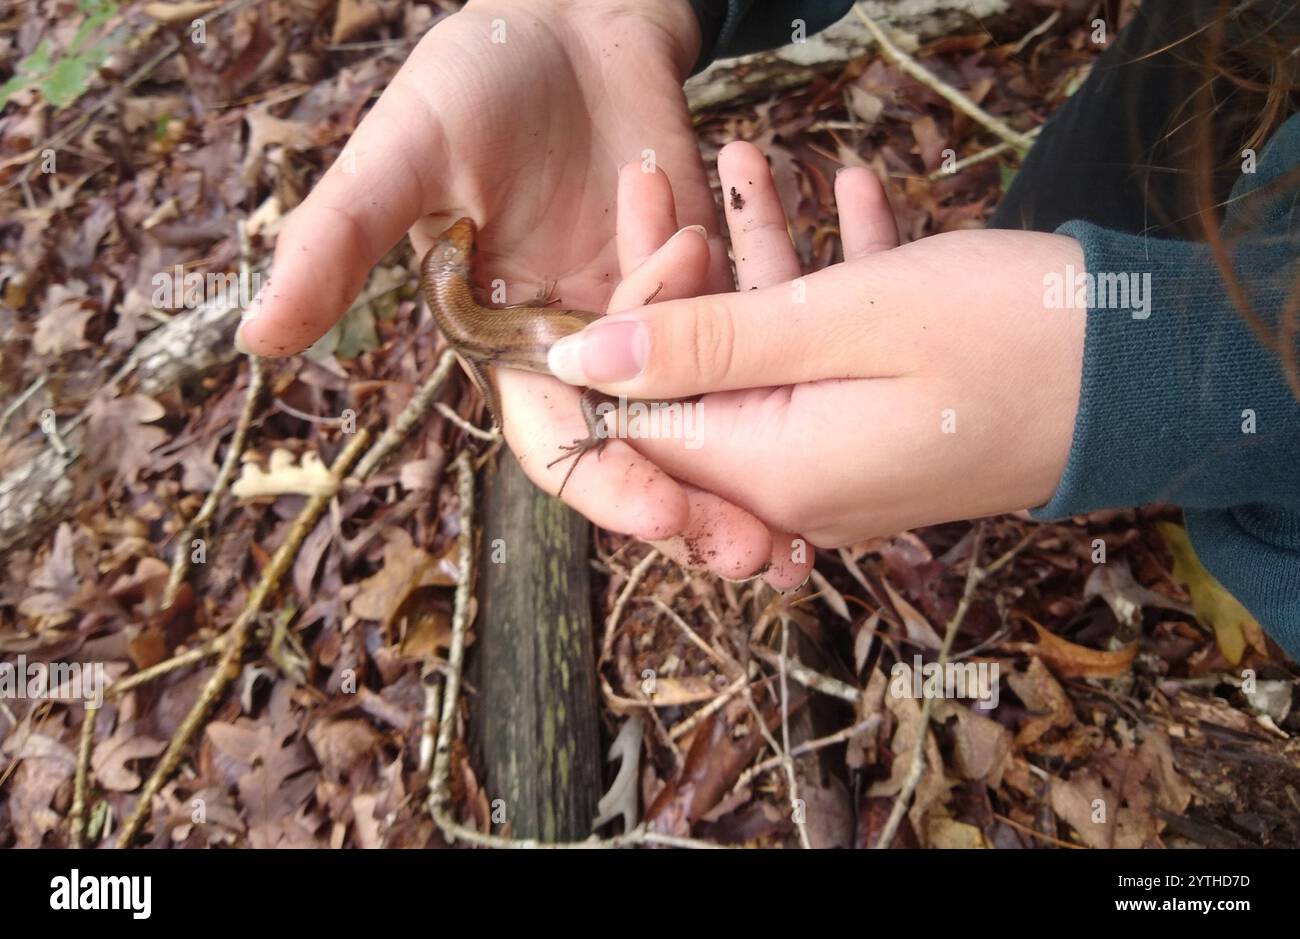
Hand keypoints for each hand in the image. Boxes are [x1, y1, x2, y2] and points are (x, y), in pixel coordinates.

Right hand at [234, 1, 810, 584]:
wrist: (571, 15)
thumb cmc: (475, 76)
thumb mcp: (405, 154)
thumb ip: (340, 240)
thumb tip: (256, 339)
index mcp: (511, 348)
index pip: (562, 444)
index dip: (611, 485)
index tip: (667, 519)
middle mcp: (587, 352)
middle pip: (649, 452)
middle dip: (704, 506)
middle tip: (769, 558)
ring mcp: (657, 323)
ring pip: (712, 415)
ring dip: (760, 466)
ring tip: (818, 523)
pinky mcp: (714, 285)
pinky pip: (755, 340)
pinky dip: (791, 379)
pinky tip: (845, 420)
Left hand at [548, 141, 1088, 545]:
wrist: (1152, 375)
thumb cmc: (1008, 341)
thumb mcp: (840, 325)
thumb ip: (703, 347)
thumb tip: (579, 359)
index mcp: (771, 473)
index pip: (638, 421)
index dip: (620, 330)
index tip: (647, 237)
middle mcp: (798, 485)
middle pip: (698, 379)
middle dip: (685, 271)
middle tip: (679, 172)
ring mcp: (845, 459)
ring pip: (766, 354)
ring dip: (759, 257)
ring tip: (749, 155)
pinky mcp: (885, 428)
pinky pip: (830, 357)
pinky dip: (828, 282)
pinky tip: (838, 197)